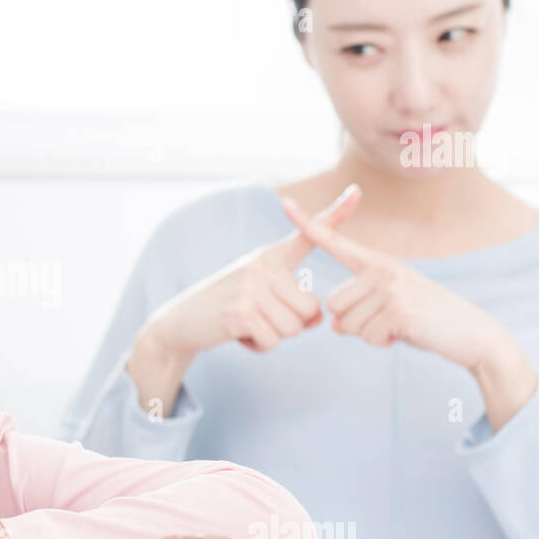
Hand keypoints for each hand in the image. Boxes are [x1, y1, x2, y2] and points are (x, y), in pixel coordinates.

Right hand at [145, 183, 361, 356]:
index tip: (357, 192)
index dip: (334, 215)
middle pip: (310, 310)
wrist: (181, 321)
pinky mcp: (240, 311)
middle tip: (258, 316)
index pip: (307, 235)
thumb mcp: (259, 296)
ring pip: (294, 329)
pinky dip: (259, 346)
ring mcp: (250, 287)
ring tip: (247, 324)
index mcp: (269, 257)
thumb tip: (318, 319)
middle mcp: (262, 266)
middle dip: (290, 325)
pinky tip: (238, 333)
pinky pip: (273, 341)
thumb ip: (294, 304)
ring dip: (273, 336)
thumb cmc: (226, 308)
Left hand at [280, 194, 537, 429]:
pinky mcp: (399, 310)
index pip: (336, 242)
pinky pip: (367, 337)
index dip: (309, 224)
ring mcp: (391, 287)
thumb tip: (335, 326)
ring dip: (369, 335)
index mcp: (377, 263)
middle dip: (355, 324)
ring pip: (347, 324)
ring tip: (400, 325)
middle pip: (333, 305)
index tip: (285, 202)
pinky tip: (407, 333)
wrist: (472, 334)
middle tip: (390, 319)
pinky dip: (383, 343)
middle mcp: (382, 268)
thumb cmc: (427, 321)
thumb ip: (358, 312)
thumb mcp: (388, 311)